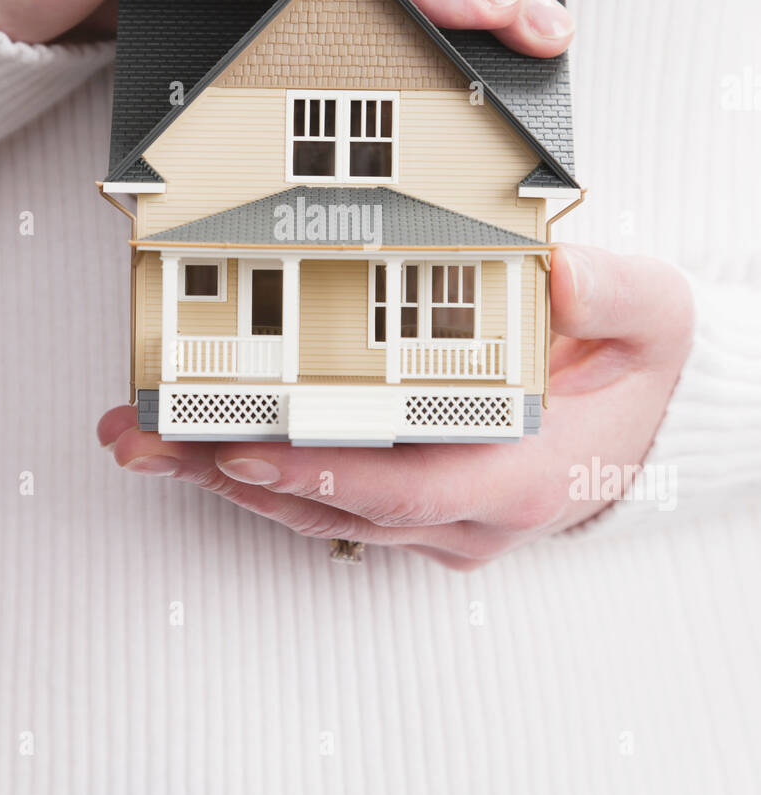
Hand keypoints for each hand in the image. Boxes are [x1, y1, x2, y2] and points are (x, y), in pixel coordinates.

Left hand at [98, 247, 693, 568]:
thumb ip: (615, 294)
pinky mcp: (413, 508)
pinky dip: (258, 468)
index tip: (241, 449)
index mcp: (521, 475)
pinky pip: (324, 499)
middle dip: (228, 474)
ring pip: (314, 510)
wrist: (646, 417)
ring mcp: (437, 521)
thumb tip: (559, 273)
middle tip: (141, 438)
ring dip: (223, 475)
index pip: (406, 490)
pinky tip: (197, 439)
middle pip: (332, 507)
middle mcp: (469, 515)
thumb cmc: (637, 370)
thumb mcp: (654, 315)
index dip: (318, 474)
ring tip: (140, 434)